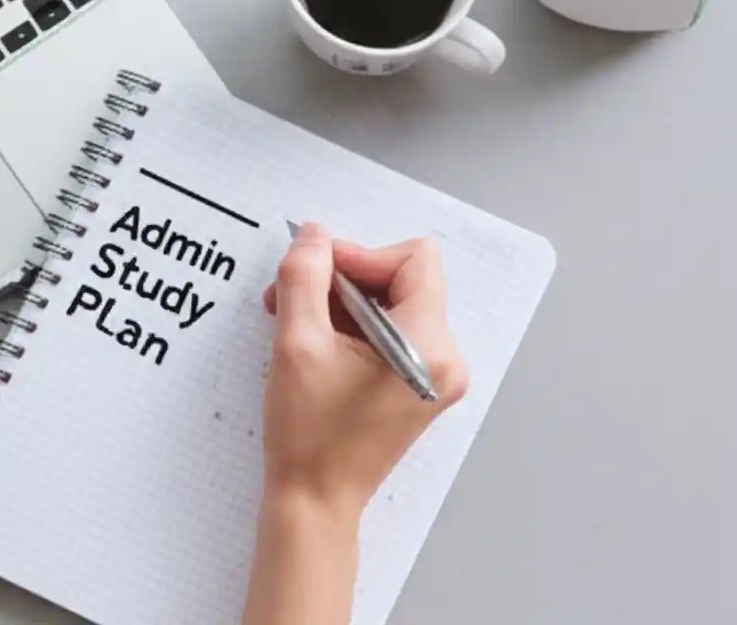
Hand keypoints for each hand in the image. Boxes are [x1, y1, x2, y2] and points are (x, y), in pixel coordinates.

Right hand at [261, 223, 468, 511]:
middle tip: (291, 296)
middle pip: (402, 280)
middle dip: (343, 280)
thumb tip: (312, 235)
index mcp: (427, 345)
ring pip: (392, 305)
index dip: (358, 255)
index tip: (314, 273)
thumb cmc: (309, 435)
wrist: (314, 501)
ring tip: (294, 323)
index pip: (412, 259)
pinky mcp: (416, 386)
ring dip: (341, 304)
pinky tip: (314, 343)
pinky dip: (351, 328)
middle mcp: (444, 358)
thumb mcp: (296, 343)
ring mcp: (434, 374)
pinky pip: (389, 333)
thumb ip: (304, 278)